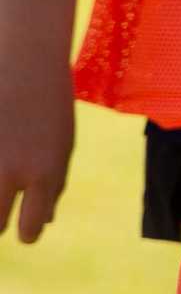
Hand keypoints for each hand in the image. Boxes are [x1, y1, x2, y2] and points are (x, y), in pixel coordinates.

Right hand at [0, 36, 73, 243]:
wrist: (26, 61)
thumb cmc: (48, 105)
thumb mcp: (63, 145)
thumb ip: (55, 186)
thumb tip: (45, 224)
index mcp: (45, 175)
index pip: (31, 231)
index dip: (28, 232)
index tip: (25, 230)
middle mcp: (10, 172)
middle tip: (3, 202)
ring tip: (6, 170)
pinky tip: (4, 148)